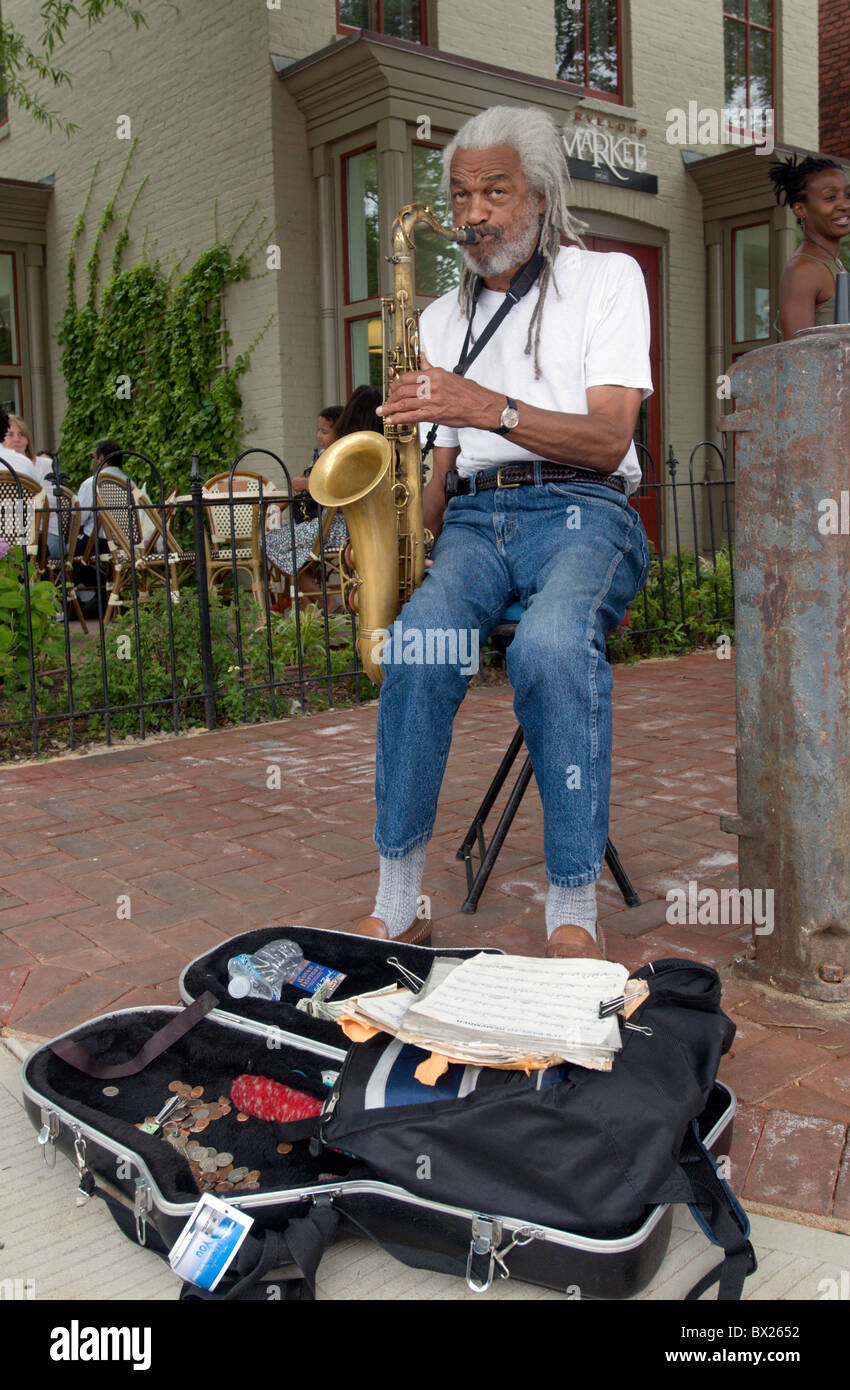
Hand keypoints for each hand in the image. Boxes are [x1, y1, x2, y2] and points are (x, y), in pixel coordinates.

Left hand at [378, 356, 502, 430]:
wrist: (481, 406)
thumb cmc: (468, 392)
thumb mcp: (448, 375)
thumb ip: (431, 368)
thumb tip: (422, 358)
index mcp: (434, 374)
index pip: (408, 377)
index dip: (396, 384)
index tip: (392, 390)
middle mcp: (431, 386)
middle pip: (403, 390)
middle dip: (390, 398)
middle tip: (385, 402)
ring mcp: (431, 400)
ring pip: (404, 404)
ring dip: (390, 409)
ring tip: (382, 412)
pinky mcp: (433, 414)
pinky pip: (411, 416)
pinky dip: (399, 419)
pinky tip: (392, 420)